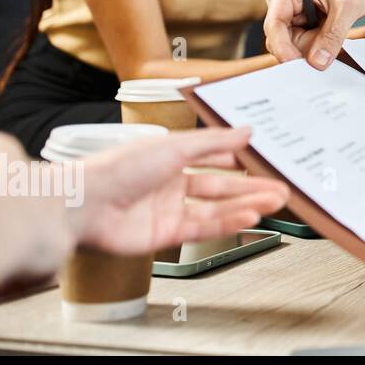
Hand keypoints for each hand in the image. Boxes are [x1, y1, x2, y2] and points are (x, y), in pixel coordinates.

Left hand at [68, 127, 289, 255]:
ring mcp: (168, 210)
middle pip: (220, 187)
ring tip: (274, 203)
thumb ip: (214, 141)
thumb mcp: (175, 146)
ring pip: (216, 209)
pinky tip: (249, 217)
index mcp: (169, 158)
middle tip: (281, 189)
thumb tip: (247, 130)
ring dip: (246, 205)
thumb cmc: (118, 168)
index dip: (239, 160)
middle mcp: (170, 184)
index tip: (264, 160)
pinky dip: (227, 223)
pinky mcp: (165, 234)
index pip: (212, 158)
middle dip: (251, 188)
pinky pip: (203, 228)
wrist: (84, 203)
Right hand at [264, 0, 364, 68]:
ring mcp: (291, 12)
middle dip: (306, 46)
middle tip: (332, 41)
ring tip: (336, 27)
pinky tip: (333, 31)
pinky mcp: (301, 22)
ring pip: (294, 45)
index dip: (282, 46)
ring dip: (316, 45)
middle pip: (281, 39)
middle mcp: (283, 0)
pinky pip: (304, 44)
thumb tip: (317, 63)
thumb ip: (332, 35)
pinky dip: (320, 45)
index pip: (274, 23)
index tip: (295, 63)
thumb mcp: (349, 6)